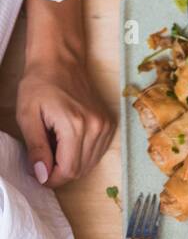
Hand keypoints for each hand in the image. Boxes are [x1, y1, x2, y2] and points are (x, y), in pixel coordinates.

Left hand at [16, 59, 113, 188]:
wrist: (60, 60)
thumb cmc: (40, 83)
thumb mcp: (27, 115)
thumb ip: (36, 147)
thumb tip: (42, 175)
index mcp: (75, 125)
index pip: (68, 170)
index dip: (53, 178)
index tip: (40, 175)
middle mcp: (96, 128)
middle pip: (80, 170)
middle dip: (60, 172)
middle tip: (44, 161)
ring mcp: (105, 127)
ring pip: (89, 165)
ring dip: (71, 164)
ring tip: (55, 147)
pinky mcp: (109, 126)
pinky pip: (97, 154)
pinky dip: (82, 155)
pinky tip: (69, 142)